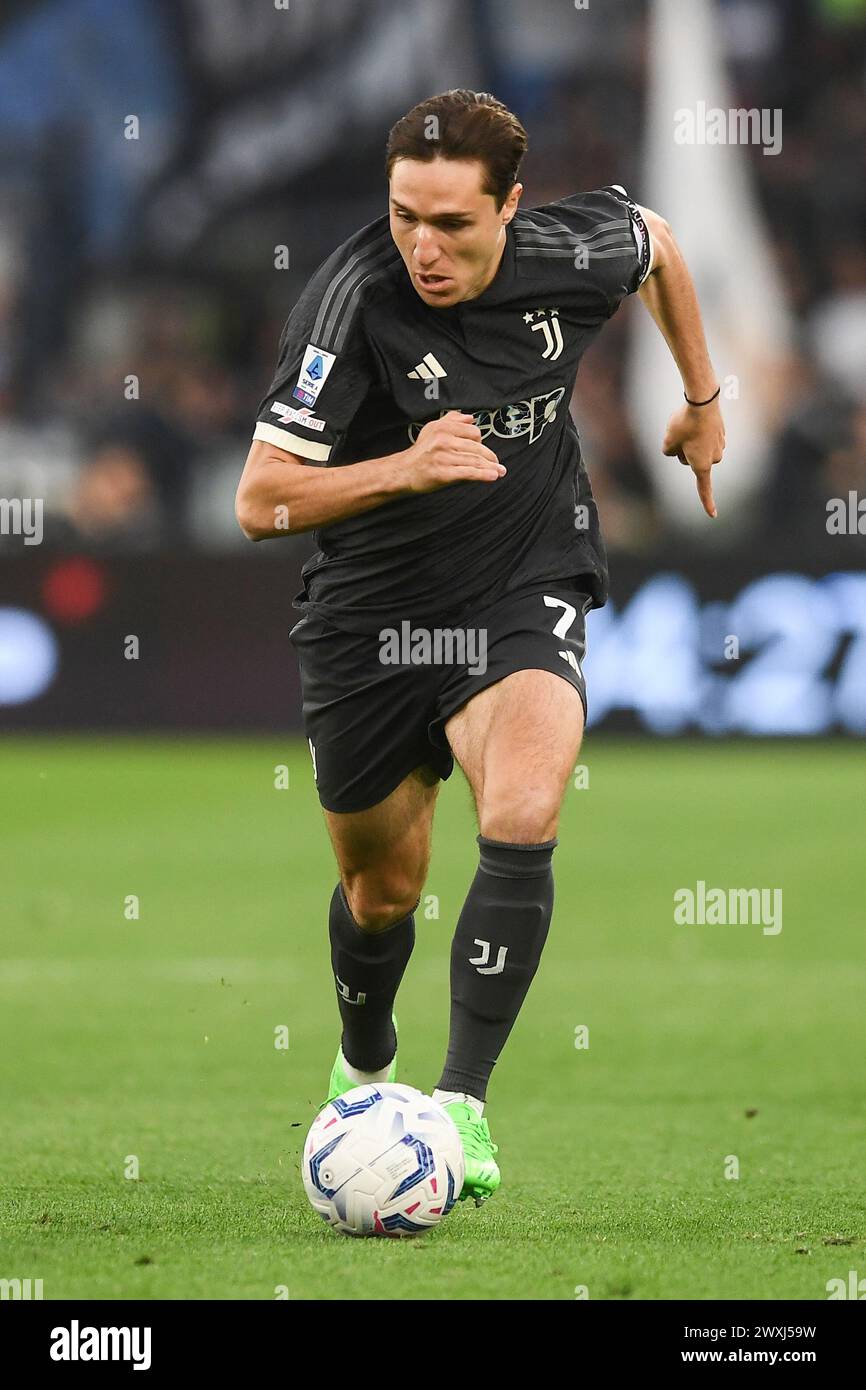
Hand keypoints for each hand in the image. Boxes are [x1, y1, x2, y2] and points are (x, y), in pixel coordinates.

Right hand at [399, 411, 505, 493]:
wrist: (403, 472)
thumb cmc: (420, 452)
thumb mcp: (432, 429)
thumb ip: (451, 420)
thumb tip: (470, 417)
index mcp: (443, 428)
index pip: (473, 433)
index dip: (481, 443)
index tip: (484, 452)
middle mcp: (443, 440)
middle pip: (476, 448)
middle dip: (490, 457)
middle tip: (497, 464)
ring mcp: (443, 457)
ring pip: (474, 461)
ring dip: (491, 468)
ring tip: (500, 472)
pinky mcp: (443, 473)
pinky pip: (468, 473)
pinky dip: (483, 475)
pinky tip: (492, 476)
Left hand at [662, 398, 724, 517]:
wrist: (703, 400)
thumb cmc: (684, 423)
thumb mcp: (667, 442)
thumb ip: (669, 452)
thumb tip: (676, 450)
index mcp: (702, 465)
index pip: (704, 489)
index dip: (707, 503)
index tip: (713, 515)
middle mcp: (715, 458)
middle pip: (691, 461)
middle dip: (683, 451)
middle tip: (680, 436)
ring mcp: (720, 444)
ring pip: (699, 448)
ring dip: (691, 440)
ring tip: (688, 425)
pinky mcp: (721, 432)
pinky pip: (705, 436)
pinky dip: (698, 430)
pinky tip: (696, 418)